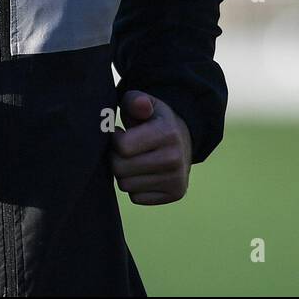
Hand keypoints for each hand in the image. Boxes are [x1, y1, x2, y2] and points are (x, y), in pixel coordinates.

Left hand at [111, 90, 192, 204]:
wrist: (182, 140)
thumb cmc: (153, 120)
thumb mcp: (144, 103)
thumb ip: (135, 100)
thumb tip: (141, 106)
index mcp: (167, 133)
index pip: (122, 147)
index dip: (115, 139)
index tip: (121, 133)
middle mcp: (175, 158)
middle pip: (120, 169)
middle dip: (116, 158)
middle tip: (124, 149)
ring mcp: (177, 179)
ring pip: (126, 186)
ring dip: (124, 174)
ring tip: (135, 159)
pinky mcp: (176, 194)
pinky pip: (136, 198)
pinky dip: (135, 187)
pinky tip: (144, 173)